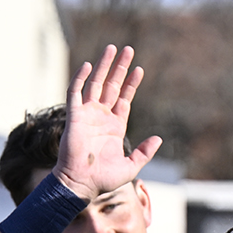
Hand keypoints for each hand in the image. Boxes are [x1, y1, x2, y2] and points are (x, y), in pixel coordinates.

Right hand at [52, 45, 161, 200]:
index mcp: (114, 126)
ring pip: (95, 83)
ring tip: (112, 48)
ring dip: (103, 66)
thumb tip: (158, 138)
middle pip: (112, 85)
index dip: (131, 84)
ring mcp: (87, 115)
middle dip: (120, 68)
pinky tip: (87, 65)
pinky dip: (80, 78)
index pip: (124, 98)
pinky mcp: (74, 116)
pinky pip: (75, 92)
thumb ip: (144, 152)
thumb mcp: (131, 166)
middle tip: (128, 49)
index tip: (139, 69)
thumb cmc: (103, 179)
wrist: (81, 183)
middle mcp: (101, 117)